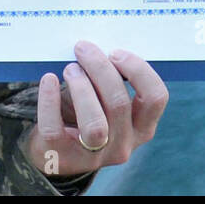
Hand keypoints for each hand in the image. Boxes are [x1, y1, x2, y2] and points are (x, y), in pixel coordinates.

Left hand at [24, 41, 167, 178]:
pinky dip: (50, 100)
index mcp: (142, 127)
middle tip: (82, 49)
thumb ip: (111, 79)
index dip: (137, 69)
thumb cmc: (87, 111)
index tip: (115, 52)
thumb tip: (97, 46)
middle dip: (99, 68)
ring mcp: (95, 156)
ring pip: (95, 124)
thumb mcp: (107, 101)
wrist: (57, 150)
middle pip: (119, 103)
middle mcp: (124, 144)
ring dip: (81, 87)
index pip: (155, 97)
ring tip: (70, 68)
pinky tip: (49, 80)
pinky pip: (55, 129)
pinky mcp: (63, 157)